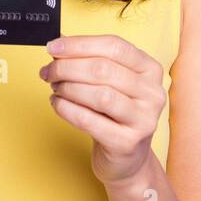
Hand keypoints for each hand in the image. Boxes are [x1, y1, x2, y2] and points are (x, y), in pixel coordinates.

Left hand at [39, 35, 166, 185]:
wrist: (126, 158)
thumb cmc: (114, 114)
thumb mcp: (107, 82)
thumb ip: (88, 59)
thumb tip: (59, 42)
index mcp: (150, 69)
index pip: (115, 46)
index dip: (80, 44)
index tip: (53, 47)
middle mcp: (152, 93)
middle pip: (103, 69)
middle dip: (67, 68)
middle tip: (48, 72)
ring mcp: (144, 119)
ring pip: (99, 95)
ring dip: (68, 88)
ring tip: (55, 88)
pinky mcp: (127, 143)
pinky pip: (89, 120)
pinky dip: (67, 109)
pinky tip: (57, 104)